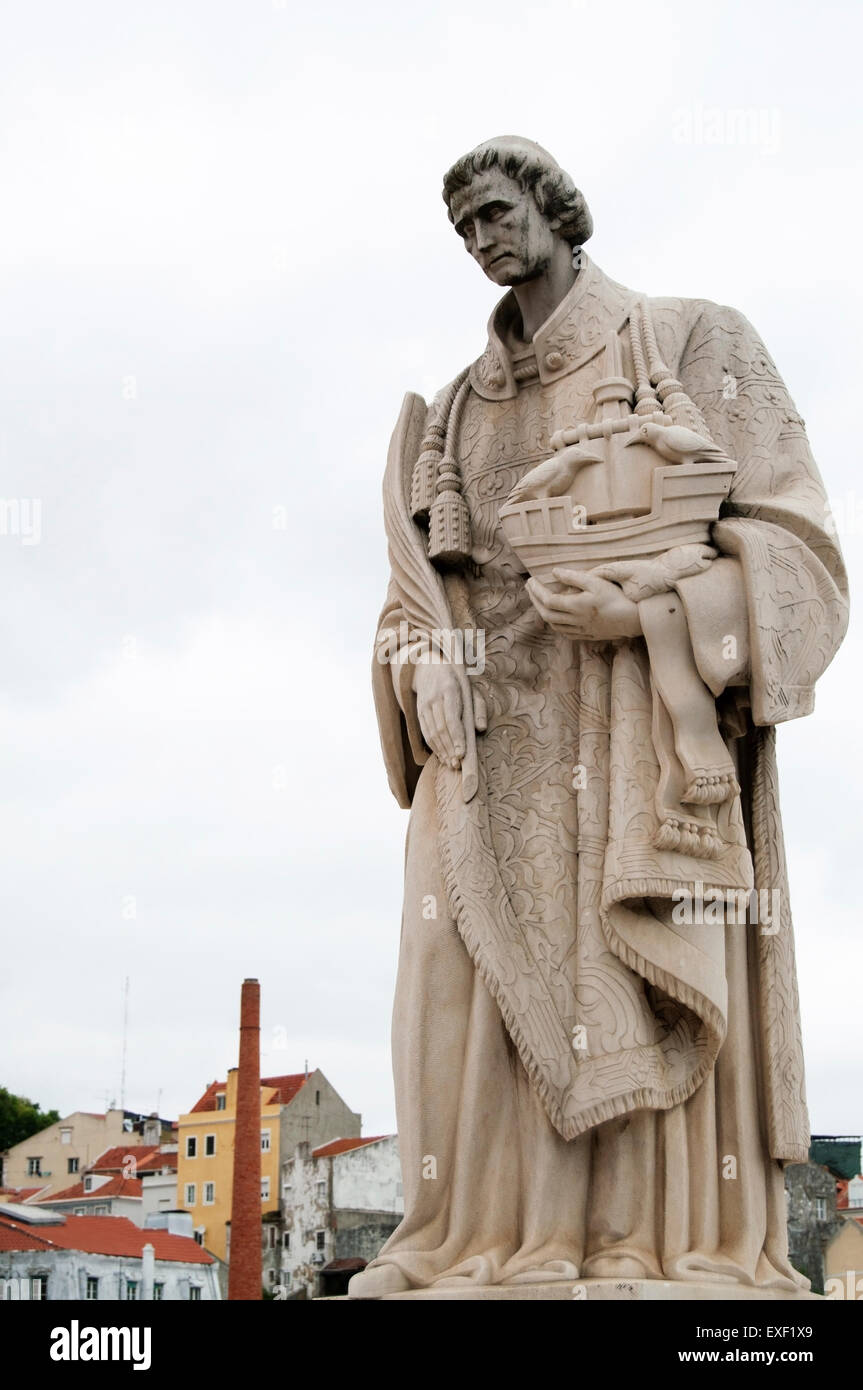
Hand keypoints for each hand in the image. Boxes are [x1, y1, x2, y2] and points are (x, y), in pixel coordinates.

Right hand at [413, 664, 487, 768]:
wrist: (429, 666)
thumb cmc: (456, 681)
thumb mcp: (472, 689)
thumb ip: (479, 708)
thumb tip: (481, 729)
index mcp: (449, 689)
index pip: (452, 718)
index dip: (456, 737)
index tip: (462, 754)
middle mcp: (434, 698)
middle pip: (440, 728)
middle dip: (449, 749)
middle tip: (457, 765)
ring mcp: (424, 705)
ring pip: (431, 732)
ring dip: (441, 751)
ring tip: (450, 764)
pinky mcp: (419, 711)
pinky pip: (425, 731)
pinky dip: (433, 746)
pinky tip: (441, 755)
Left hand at [526, 568, 641, 640]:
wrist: (634, 619)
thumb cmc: (617, 597)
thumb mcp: (595, 581)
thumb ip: (573, 576)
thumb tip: (555, 572)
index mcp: (576, 606)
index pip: (548, 600)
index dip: (536, 591)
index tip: (530, 580)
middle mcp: (575, 620)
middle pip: (546, 614)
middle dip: (535, 601)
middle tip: (530, 589)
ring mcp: (581, 630)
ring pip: (555, 626)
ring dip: (543, 613)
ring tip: (539, 602)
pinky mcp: (589, 635)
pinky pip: (566, 633)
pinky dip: (556, 625)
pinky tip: (557, 618)